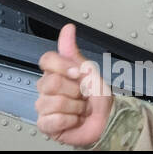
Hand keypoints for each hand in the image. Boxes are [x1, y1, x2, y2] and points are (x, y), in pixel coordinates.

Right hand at [35, 23, 113, 145]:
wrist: (108, 121)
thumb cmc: (98, 98)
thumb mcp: (89, 71)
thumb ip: (72, 51)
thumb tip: (67, 29)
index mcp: (55, 73)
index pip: (47, 61)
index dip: (63, 67)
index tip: (78, 73)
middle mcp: (47, 89)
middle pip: (52, 82)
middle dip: (75, 91)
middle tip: (82, 96)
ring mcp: (45, 107)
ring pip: (55, 103)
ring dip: (75, 108)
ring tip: (80, 110)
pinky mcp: (46, 124)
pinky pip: (53, 120)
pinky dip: (69, 121)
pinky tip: (73, 120)